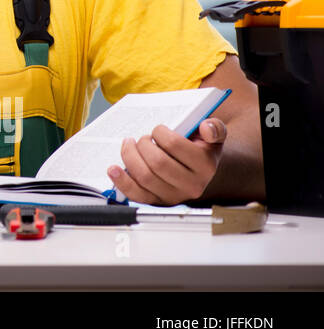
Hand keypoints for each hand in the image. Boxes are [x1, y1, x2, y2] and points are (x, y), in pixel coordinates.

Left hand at [106, 119, 227, 205]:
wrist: (199, 168)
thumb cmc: (201, 148)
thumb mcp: (213, 134)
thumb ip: (214, 128)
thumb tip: (206, 127)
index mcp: (205, 166)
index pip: (175, 145)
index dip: (160, 132)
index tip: (158, 130)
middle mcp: (192, 185)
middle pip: (157, 162)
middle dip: (143, 144)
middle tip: (142, 138)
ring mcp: (174, 196)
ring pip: (145, 177)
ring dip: (130, 157)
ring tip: (129, 146)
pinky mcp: (158, 201)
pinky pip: (137, 195)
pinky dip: (122, 181)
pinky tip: (114, 169)